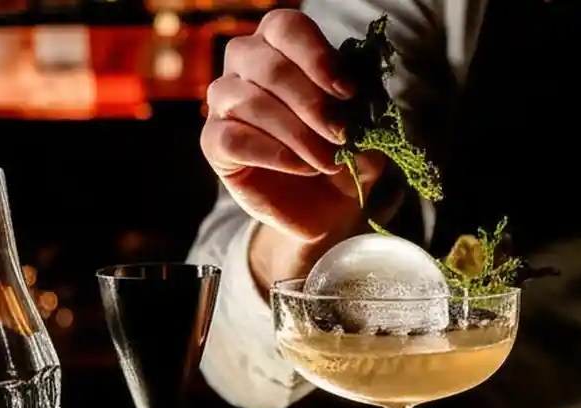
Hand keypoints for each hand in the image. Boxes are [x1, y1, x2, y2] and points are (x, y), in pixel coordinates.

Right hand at [201, 10, 387, 283]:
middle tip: (342, 135)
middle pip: (269, 66)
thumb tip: (359, 104)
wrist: (326, 207)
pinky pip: (234, 138)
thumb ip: (363, 112)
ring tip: (328, 162)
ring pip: (250, 102)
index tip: (348, 92)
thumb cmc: (344, 153)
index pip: (286, 27)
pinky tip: (302, 168)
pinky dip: (275, 155)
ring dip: (298, 135)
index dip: (317, 57)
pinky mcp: (214, 141)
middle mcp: (245, 64)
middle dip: (313, 105)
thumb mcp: (366, 131)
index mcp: (281, 45)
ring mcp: (224, 101)